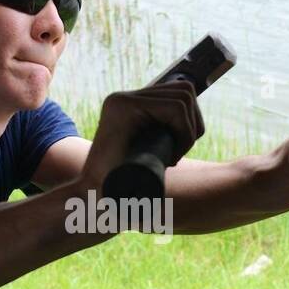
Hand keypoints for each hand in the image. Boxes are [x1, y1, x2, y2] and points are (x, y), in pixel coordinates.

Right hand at [75, 81, 203, 194]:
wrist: (94, 198)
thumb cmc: (121, 186)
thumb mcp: (146, 156)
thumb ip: (160, 138)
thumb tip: (194, 128)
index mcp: (128, 105)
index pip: (177, 93)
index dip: (191, 122)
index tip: (180, 151)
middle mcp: (124, 97)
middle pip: (183, 90)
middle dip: (194, 123)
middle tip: (179, 154)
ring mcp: (122, 99)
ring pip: (183, 98)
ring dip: (189, 130)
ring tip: (173, 156)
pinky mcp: (124, 107)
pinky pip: (175, 108)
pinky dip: (185, 132)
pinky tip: (171, 156)